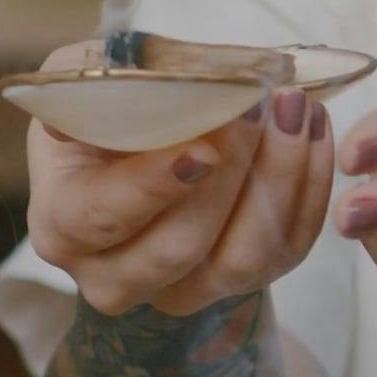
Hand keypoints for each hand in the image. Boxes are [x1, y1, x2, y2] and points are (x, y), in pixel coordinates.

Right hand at [25, 42, 338, 317]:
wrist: (144, 151)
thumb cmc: (107, 114)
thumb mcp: (83, 87)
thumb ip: (90, 86)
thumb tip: (101, 95)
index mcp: (64, 226)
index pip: (105, 216)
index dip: (154, 185)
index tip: (202, 146)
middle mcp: (113, 276)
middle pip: (179, 248)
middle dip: (229, 174)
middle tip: (258, 104)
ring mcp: (181, 290)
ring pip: (242, 259)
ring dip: (278, 178)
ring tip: (294, 109)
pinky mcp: (240, 284)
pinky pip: (286, 248)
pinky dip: (308, 187)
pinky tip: (312, 129)